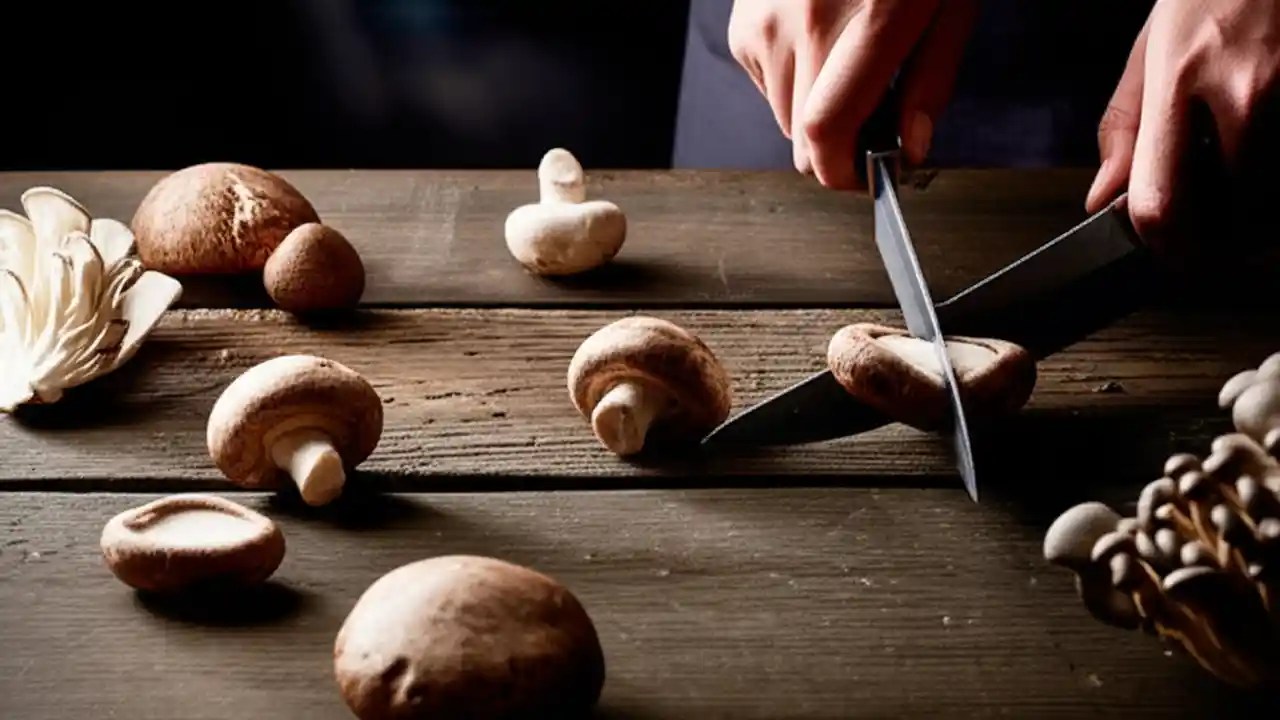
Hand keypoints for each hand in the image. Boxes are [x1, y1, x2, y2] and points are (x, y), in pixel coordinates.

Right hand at [727, 0, 978, 189]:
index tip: (866, 175)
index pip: (826, 131)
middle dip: (839, 142)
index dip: (842, 173)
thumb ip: (931, 82)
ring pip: (781, 113)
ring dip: (814, 109)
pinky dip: (793, 77)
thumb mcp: (951, 6)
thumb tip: (911, 149)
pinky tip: (821, 39)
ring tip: (849, 62)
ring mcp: (765, 18)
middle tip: (876, 113)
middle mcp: (806, 20)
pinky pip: (764, 81)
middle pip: (801, 135)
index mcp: (871, 18)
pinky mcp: (745, 18)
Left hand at [1086, 0, 1279, 255]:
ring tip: (1240, 195)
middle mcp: (1245, 90)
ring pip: (1276, 202)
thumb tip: (1102, 199)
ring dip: (1261, 215)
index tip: (1166, 253)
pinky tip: (1265, 167)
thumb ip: (1123, 127)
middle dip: (1221, 240)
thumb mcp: (1151, 48)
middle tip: (1213, 238)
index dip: (1162, 245)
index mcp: (1179, 78)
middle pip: (1235, 217)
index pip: (1160, 200)